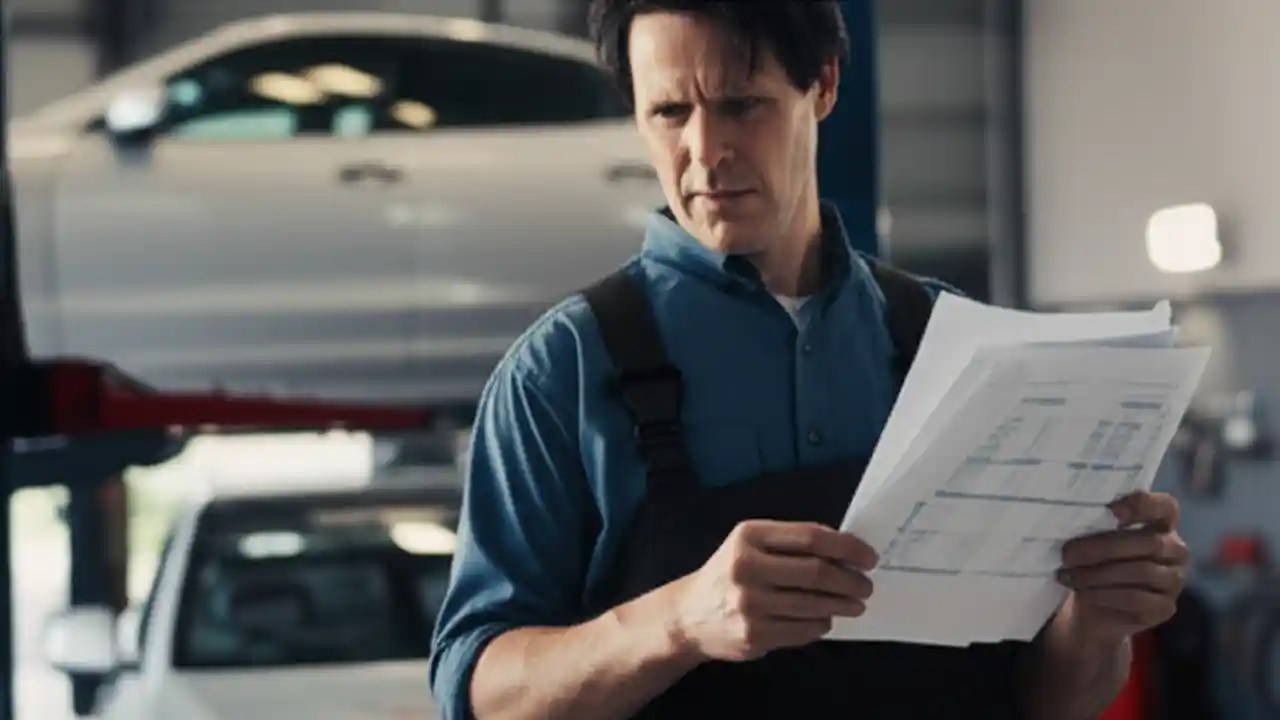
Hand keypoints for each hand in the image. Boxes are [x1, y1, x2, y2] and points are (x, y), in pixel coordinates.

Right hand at [669, 520, 876, 662]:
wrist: (689, 615)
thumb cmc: (729, 574)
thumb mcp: (750, 545)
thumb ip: (791, 544)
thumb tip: (845, 553)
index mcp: (748, 537)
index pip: (811, 538)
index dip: (847, 547)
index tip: (868, 557)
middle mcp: (746, 568)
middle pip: (817, 573)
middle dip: (851, 580)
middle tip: (865, 585)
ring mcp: (749, 605)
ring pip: (815, 605)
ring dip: (843, 605)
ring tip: (854, 604)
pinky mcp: (753, 635)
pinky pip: (803, 630)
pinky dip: (822, 625)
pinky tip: (825, 619)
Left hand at [1056, 491, 1189, 647]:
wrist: (1091, 609)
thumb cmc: (1091, 562)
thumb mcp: (1091, 538)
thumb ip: (1096, 523)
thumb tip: (1075, 513)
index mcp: (1161, 523)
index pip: (1165, 507)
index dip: (1143, 505)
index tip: (1112, 510)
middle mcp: (1175, 549)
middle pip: (1148, 542)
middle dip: (1102, 547)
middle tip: (1068, 553)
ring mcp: (1174, 580)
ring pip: (1141, 571)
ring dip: (1097, 574)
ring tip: (1067, 576)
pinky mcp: (1165, 608)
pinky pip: (1137, 599)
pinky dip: (1105, 595)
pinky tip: (1084, 593)